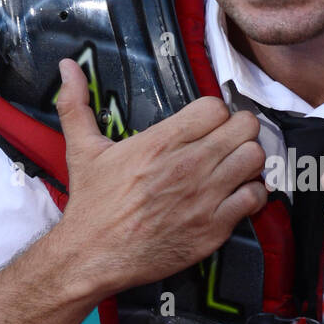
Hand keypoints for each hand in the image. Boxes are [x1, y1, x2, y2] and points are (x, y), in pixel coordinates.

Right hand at [51, 58, 268, 302]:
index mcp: (161, 143)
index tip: (209, 122)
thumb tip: (67, 66)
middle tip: (229, 139)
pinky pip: (255, 198)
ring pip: (254, 159)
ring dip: (249, 158)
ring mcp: (204, 198)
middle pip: (244, 127)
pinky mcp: (214, 228)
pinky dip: (253, 193)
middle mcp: (187, 167)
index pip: (215, 107)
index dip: (216, 111)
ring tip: (236, 164)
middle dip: (239, 129)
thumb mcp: (82, 149)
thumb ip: (76, 103)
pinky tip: (238, 194)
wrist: (93, 256)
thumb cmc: (92, 205)